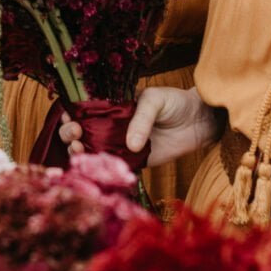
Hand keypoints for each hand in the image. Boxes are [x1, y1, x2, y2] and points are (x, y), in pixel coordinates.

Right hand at [60, 84, 217, 166]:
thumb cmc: (175, 103)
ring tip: (79, 150)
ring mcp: (121, 144)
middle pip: (82, 132)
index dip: (71, 114)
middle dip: (70, 134)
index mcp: (112, 106)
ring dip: (81, 153)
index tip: (69, 118)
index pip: (84, 110)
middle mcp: (112, 126)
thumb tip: (130, 145)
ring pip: (93, 151)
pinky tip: (95, 169)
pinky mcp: (135, 161)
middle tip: (75, 136)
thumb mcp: (155, 101)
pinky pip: (114, 167)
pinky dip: (103, 170)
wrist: (200, 121)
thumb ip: (141, 120)